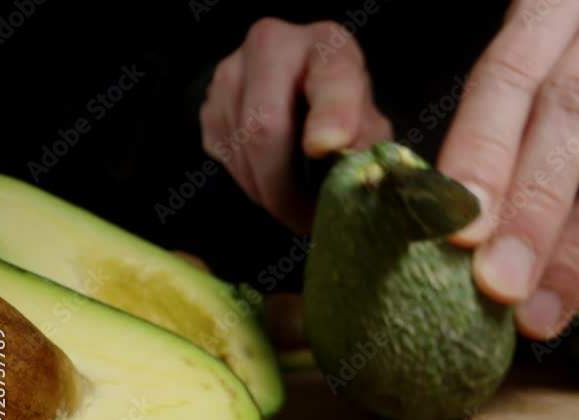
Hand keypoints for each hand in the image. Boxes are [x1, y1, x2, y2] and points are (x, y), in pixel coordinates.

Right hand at [199, 18, 391, 232]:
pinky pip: (222, 154)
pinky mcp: (208, 100)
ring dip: (265, 189)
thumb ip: (367, 147)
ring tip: (292, 201)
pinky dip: (247, 180)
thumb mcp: (369, 131)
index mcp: (329, 46)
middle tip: (301, 217)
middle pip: (264, 126)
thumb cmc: (345, 119)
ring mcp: (231, 68)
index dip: (330, 116)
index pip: (330, 79)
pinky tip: (269, 178)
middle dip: (283, 186)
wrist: (303, 103)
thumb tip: (354, 170)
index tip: (325, 148)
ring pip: (240, 147)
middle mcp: (273, 43)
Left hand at [438, 0, 578, 339]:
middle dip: (533, 209)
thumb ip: (476, 139)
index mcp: (550, 7)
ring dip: (578, 249)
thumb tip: (434, 221)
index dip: (484, 154)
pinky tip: (569, 298)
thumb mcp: (503, 86)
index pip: (512, 76)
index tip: (460, 229)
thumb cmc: (540, 81)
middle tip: (498, 284)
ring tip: (536, 312)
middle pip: (576, 113)